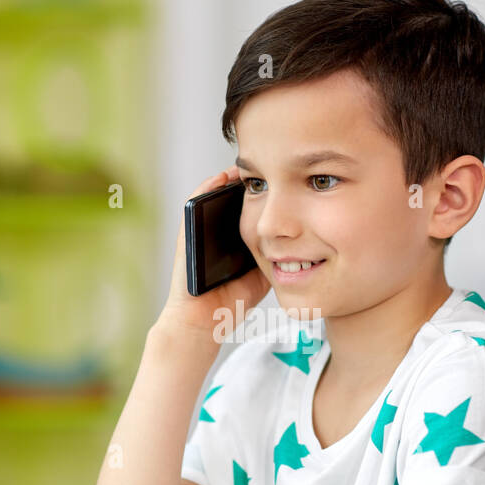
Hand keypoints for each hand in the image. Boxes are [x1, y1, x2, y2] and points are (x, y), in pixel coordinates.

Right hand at [155, 166, 271, 341]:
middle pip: (233, 198)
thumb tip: (299, 241)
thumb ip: (275, 255)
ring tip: (247, 164)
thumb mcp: (261, 273)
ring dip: (229, 178)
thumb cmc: (230, 301)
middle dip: (249, 181)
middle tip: (268, 164)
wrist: (204, 320)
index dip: (264, 193)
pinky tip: (223, 176)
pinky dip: (208, 186)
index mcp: (233, 239)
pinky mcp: (185, 232)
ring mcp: (198, 230)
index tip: (282, 180)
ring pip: (213, 195)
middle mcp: (214, 231)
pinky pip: (194, 202)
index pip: (249, 207)